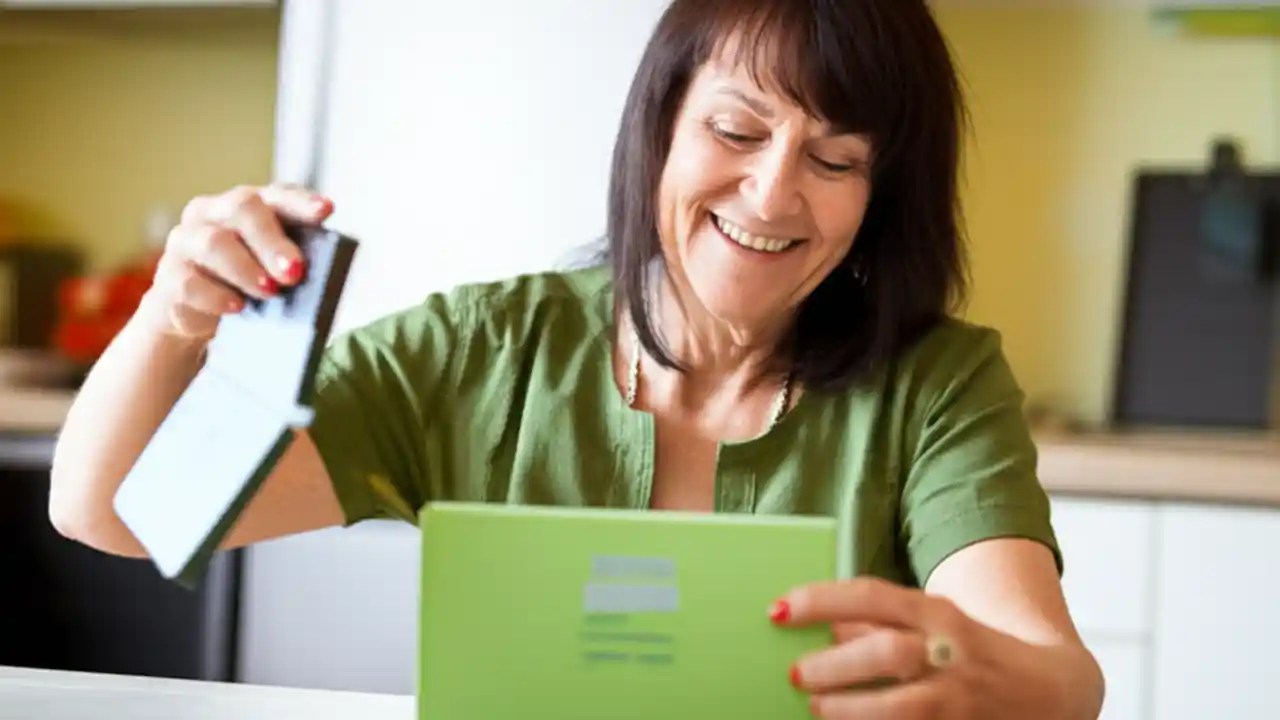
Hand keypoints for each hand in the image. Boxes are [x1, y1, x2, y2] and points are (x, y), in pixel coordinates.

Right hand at [141, 184, 334, 340]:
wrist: (197, 315)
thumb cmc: (248, 284)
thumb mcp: (273, 271)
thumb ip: (291, 263)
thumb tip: (307, 274)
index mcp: (249, 205)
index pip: (278, 194)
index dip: (301, 202)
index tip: (325, 211)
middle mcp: (214, 213)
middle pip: (243, 208)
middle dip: (272, 241)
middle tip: (295, 271)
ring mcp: (187, 241)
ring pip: (214, 242)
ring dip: (246, 269)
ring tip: (269, 292)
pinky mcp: (169, 276)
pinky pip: (190, 281)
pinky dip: (217, 296)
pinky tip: (236, 307)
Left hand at [772, 577, 1068, 719]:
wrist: (1055, 690)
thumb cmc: (973, 651)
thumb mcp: (933, 623)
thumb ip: (881, 624)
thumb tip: (823, 627)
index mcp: (938, 612)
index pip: (871, 595)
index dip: (820, 600)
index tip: (776, 610)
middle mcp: (952, 652)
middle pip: (886, 652)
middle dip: (833, 666)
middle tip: (796, 673)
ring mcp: (962, 699)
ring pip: (901, 707)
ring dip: (850, 710)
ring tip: (817, 708)